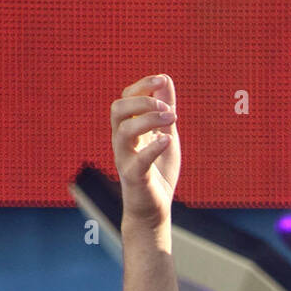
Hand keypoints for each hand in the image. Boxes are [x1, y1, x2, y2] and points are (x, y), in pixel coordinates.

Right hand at [111, 74, 180, 228]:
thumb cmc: (159, 173)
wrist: (155, 210)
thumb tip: (166, 80)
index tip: (163, 80)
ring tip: (172, 118)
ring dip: (148, 119)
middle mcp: (121, 140)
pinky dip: (153, 147)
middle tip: (168, 107)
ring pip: (124, 130)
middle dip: (142, 100)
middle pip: (118, 109)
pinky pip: (138, 159)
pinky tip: (167, 140)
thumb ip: (165, 111)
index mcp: (128, 128)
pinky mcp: (133, 177)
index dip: (143, 85)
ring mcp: (124, 158)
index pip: (127, 97)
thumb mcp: (166, 135)